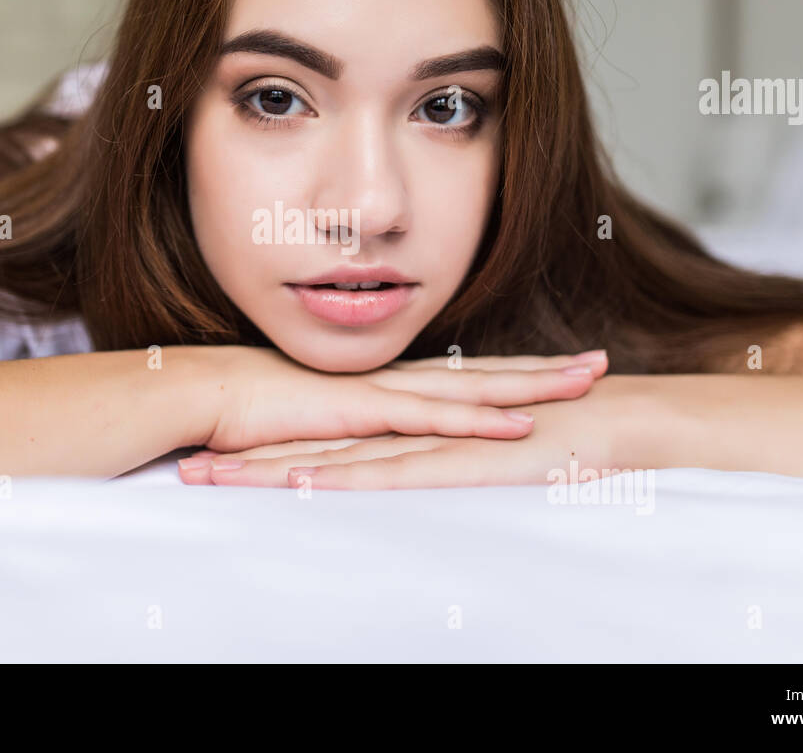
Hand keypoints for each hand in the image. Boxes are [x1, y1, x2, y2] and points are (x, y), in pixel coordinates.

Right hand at [182, 348, 609, 479]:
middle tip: (599, 362)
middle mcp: (393, 379)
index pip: (462, 375)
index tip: (556, 367)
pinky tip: (521, 424)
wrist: (204, 392)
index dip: (511, 370)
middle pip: (484, 372)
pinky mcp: (362, 413)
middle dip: (544, 369)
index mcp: (385, 380)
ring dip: (532, 385)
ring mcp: (382, 392)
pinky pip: (433, 420)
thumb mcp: (313, 418)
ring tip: (586, 381)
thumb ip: (346, 425)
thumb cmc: (248, 407)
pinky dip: (480, 421)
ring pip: (473, 388)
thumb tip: (364, 440)